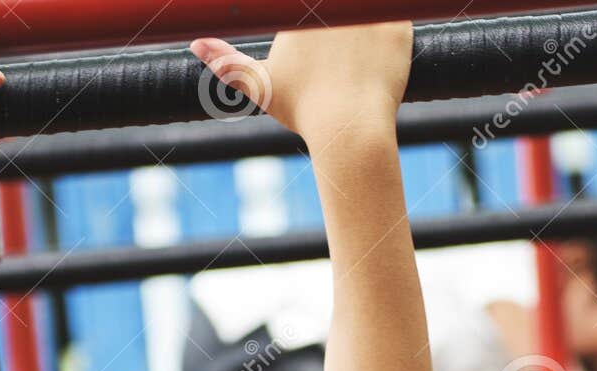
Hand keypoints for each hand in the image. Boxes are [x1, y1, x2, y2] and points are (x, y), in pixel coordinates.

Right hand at [191, 22, 410, 141]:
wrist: (351, 131)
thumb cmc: (304, 111)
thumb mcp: (260, 86)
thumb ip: (227, 62)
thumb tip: (196, 45)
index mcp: (299, 10)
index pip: (306, 6)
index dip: (313, 25)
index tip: (315, 44)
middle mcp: (334, 6)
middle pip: (338, 9)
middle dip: (339, 25)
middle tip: (335, 58)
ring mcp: (370, 12)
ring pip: (366, 12)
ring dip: (362, 27)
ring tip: (355, 58)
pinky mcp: (399, 25)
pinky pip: (398, 17)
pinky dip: (390, 34)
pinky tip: (378, 59)